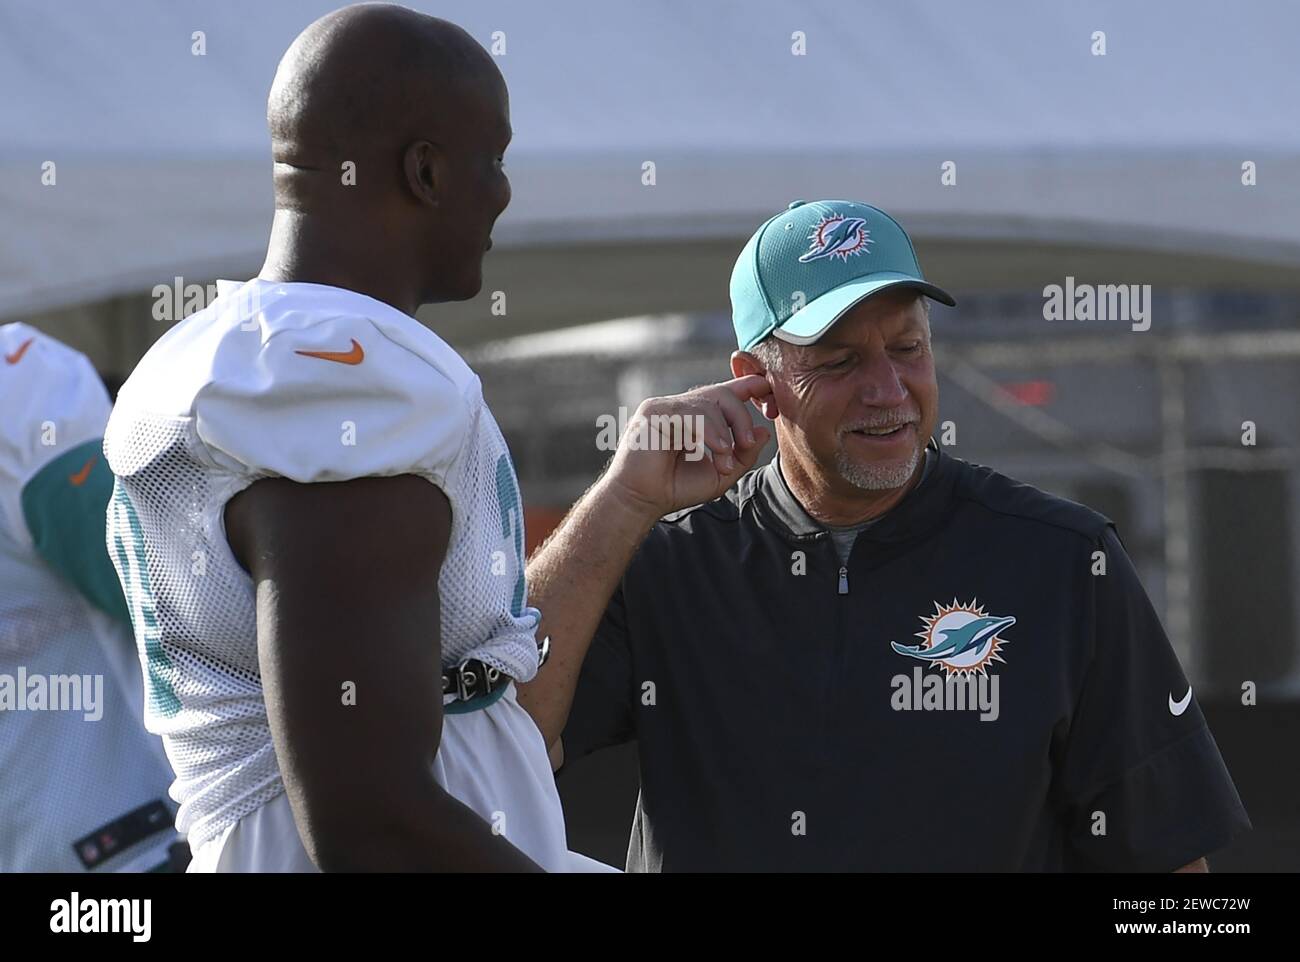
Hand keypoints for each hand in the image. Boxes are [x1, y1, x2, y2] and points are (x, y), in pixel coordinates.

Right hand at [602, 375, 772, 518]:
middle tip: (747, 444)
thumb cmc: (675, 488)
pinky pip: (691, 413)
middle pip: (721, 394)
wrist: (641, 501)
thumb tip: (763, 432)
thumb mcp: (721, 473)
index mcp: (694, 417)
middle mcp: (679, 407)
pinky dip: (710, 433)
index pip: (723, 392)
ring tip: (725, 462)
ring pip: (708, 403)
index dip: (747, 386)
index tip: (767, 388)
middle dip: (741, 417)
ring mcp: (664, 406)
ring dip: (724, 433)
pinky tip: (716, 452)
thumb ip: (743, 455)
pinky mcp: (653, 412)